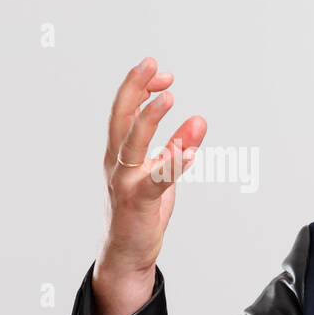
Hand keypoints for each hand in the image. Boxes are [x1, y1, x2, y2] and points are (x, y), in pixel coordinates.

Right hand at [91, 57, 206, 314]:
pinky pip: (157, 179)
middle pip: (121, 118)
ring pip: (133, 144)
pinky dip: (173, 161)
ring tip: (168, 96)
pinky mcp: (141, 202)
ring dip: (149, 118)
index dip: (139, 87)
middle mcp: (117, 162)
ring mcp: (126, 182)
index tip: (161, 72)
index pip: (124, 111)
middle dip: (135, 88)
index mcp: (119, 152)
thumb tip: (196, 121)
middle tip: (152, 63)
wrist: (128, 251)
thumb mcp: (158, 173)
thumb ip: (173, 148)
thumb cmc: (142, 209)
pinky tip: (190, 147)